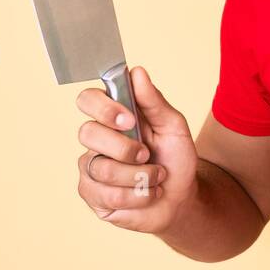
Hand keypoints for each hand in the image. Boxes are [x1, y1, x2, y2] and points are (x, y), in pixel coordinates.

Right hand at [76, 66, 198, 233]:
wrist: (181, 197)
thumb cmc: (175, 158)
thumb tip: (137, 72)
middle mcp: (96, 140)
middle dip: (125, 148)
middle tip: (147, 155)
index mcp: (113, 116)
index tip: (129, 120)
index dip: (103, 108)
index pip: (88, 100)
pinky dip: (137, 196)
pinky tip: (145, 194)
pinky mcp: (92, 195)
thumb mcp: (173, 126)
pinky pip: (107, 195)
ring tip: (155, 177)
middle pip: (87, 133)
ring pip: (102, 168)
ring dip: (140, 176)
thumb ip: (154, 101)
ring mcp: (90, 168)